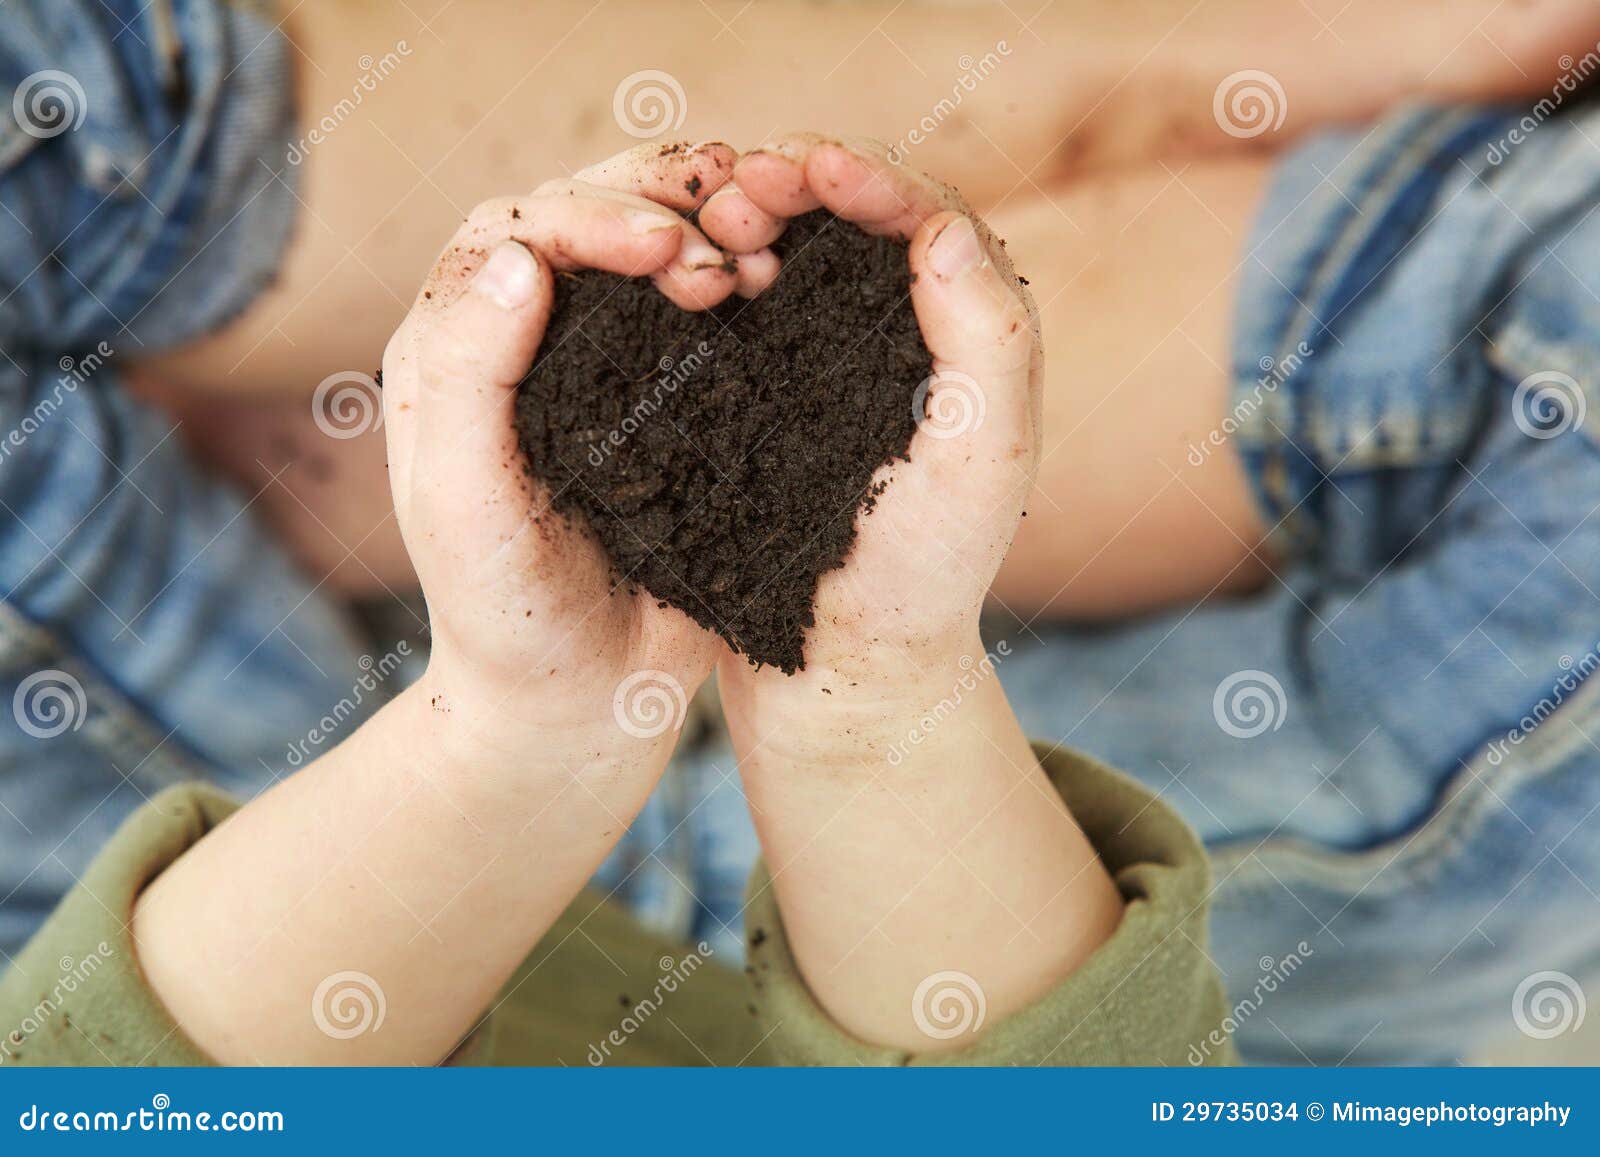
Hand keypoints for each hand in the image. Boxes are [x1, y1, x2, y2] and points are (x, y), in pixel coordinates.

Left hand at [381, 144, 748, 753]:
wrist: (578, 700)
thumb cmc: (505, 616)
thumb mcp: (462, 508)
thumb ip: (468, 380)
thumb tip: (517, 256)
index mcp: (453, 349)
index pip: (517, 231)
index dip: (593, 215)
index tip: (670, 248)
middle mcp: (521, 337)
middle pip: (583, 212)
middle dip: (659, 207)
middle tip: (728, 251)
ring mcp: (596, 360)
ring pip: (644, 244)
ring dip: (704, 228)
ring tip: (759, 261)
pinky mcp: (663, 392)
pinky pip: (696, 304)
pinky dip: (738, 277)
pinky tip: (776, 287)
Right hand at [702, 136, 1041, 728]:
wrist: (846, 663)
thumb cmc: (923, 575)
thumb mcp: (978, 461)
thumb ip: (988, 345)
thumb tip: (945, 228)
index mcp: (971, 338)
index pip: (929, 220)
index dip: (872, 179)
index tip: (812, 165)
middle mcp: (907, 335)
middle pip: (856, 221)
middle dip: (801, 183)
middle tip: (743, 185)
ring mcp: (836, 359)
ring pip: (798, 250)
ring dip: (756, 217)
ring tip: (714, 222)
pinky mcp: (774, 389)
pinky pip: (748, 305)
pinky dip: (721, 271)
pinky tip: (688, 272)